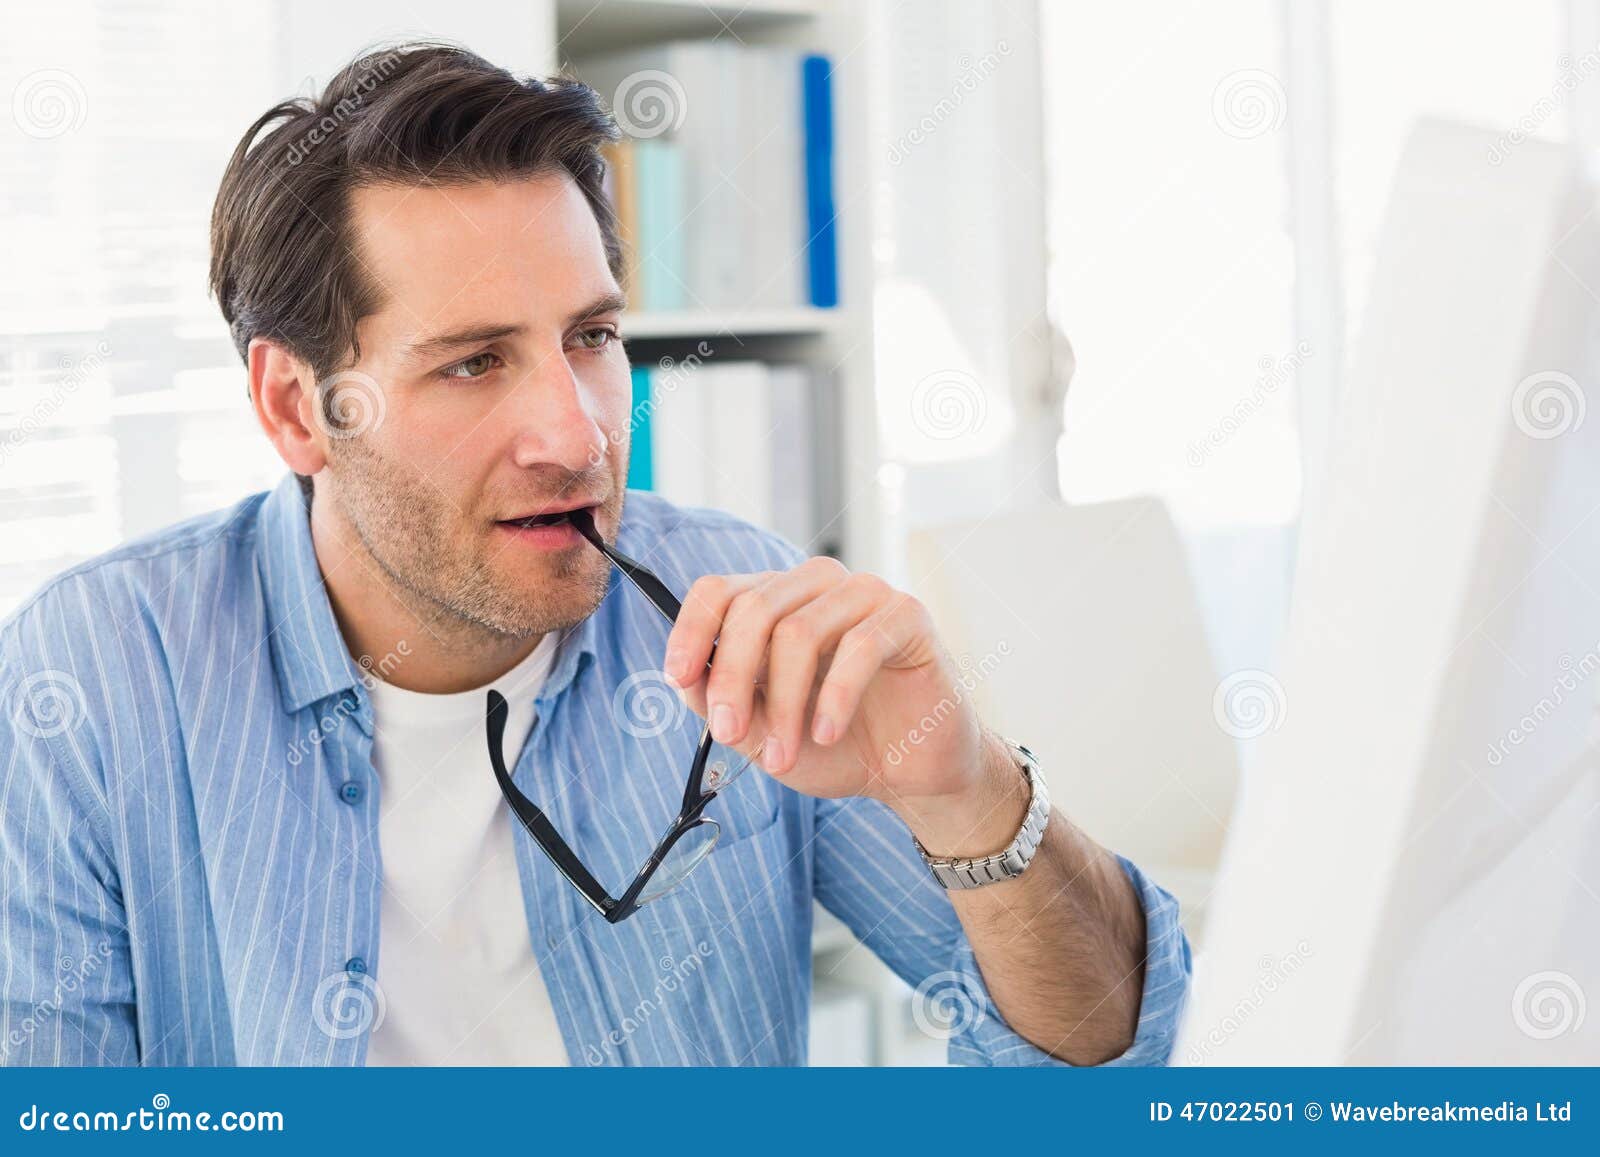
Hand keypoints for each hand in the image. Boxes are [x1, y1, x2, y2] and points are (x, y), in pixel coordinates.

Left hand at [662, 557, 1027, 856]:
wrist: (908, 773)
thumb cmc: (837, 744)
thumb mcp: (763, 731)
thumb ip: (720, 700)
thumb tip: (685, 674)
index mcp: (778, 602)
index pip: (720, 590)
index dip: (692, 629)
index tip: (678, 677)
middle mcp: (818, 586)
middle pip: (754, 609)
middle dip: (733, 679)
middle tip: (731, 734)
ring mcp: (865, 594)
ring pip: (799, 632)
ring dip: (784, 705)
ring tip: (784, 757)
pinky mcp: (907, 615)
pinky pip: (860, 646)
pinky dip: (834, 698)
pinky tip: (828, 733)